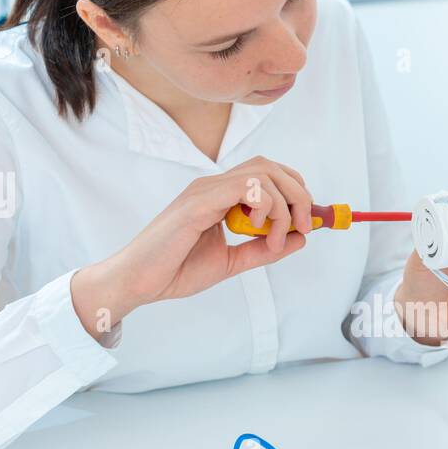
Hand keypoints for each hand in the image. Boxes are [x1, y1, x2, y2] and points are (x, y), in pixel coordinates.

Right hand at [70, 157, 312, 339]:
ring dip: (284, 204)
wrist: (140, 281)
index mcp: (220, 196)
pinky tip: (258, 230)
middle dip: (299, 194)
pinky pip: (245, 187)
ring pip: (263, 173)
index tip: (307, 222)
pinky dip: (264, 206)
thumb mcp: (232, 262)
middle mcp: (214, 186)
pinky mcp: (199, 202)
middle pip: (271, 167)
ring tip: (277, 237)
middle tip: (305, 226)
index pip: (268, 175)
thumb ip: (264, 249)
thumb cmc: (176, 270)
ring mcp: (206, 190)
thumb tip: (301, 237)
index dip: (295, 191)